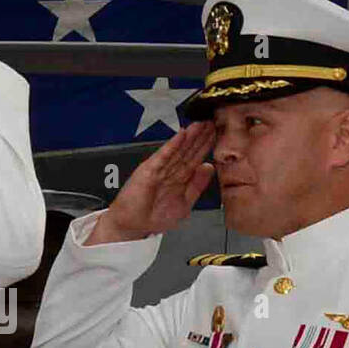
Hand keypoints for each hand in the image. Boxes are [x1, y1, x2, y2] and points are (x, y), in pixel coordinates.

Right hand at [86, 121, 215, 244]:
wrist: (132, 226)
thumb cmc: (153, 218)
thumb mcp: (185, 204)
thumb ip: (197, 186)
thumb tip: (209, 168)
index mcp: (179, 179)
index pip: (195, 159)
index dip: (206, 146)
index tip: (216, 134)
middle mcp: (170, 172)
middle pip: (188, 151)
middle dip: (200, 137)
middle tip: (211, 122)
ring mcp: (160, 169)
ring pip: (178, 150)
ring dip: (189, 137)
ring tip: (200, 124)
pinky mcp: (149, 170)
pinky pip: (164, 155)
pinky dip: (173, 145)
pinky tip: (182, 135)